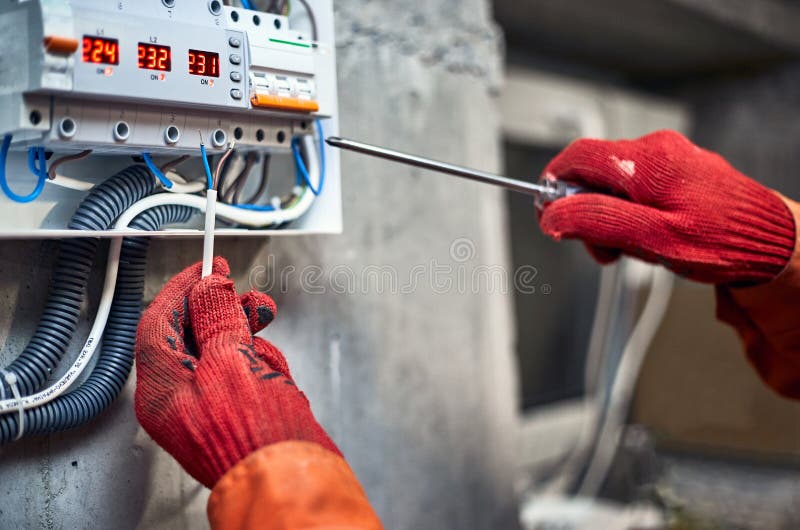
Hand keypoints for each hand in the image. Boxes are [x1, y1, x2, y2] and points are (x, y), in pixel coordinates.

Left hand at [134, 257, 339, 488]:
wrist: (294, 484)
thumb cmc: (257, 440)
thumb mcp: (233, 362)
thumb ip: (217, 318)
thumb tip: (209, 288)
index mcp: (162, 390)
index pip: (159, 323)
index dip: (183, 289)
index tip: (207, 268)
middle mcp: (179, 400)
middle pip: (191, 335)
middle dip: (224, 314)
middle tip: (249, 300)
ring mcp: (208, 407)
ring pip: (221, 351)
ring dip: (248, 341)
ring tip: (268, 351)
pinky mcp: (237, 412)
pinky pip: (242, 373)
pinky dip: (261, 364)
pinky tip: (276, 374)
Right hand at [539, 130, 795, 283]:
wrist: (774, 242)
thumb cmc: (721, 242)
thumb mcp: (651, 239)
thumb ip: (598, 223)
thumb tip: (553, 215)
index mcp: (646, 161)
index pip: (577, 156)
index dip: (553, 184)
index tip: (548, 213)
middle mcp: (657, 150)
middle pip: (594, 172)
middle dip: (585, 211)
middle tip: (601, 248)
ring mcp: (670, 157)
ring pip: (615, 182)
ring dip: (609, 216)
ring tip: (632, 248)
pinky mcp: (680, 169)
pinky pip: (638, 187)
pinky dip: (631, 212)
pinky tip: (649, 236)